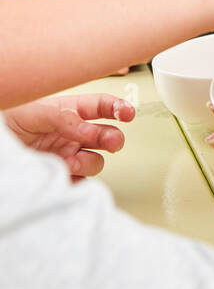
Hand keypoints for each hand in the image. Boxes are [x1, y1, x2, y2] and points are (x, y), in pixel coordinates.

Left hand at [2, 93, 135, 179]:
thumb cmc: (8, 122)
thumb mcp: (35, 111)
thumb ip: (64, 117)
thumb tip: (88, 129)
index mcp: (70, 111)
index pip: (101, 107)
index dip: (118, 108)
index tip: (127, 113)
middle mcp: (73, 134)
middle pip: (106, 136)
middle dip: (112, 139)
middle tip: (110, 142)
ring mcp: (68, 155)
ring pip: (96, 161)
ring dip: (88, 162)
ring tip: (71, 162)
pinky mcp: (62, 175)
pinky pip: (80, 182)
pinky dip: (76, 180)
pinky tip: (65, 174)